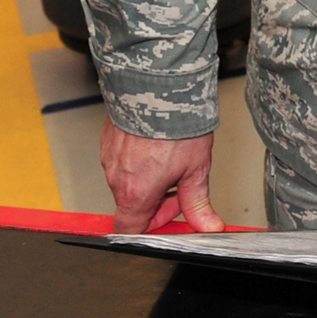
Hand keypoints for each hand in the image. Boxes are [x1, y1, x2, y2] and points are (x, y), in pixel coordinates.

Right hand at [103, 126, 220, 232]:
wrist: (158, 87)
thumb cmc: (176, 125)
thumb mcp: (196, 170)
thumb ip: (198, 203)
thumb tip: (208, 226)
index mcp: (136, 193)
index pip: (129, 230)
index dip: (151, 228)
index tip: (168, 217)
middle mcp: (117, 179)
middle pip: (132, 206)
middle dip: (156, 201)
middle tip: (179, 185)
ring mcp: (109, 159)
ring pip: (127, 182)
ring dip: (147, 180)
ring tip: (171, 159)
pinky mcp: (108, 141)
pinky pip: (121, 161)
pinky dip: (138, 161)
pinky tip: (157, 146)